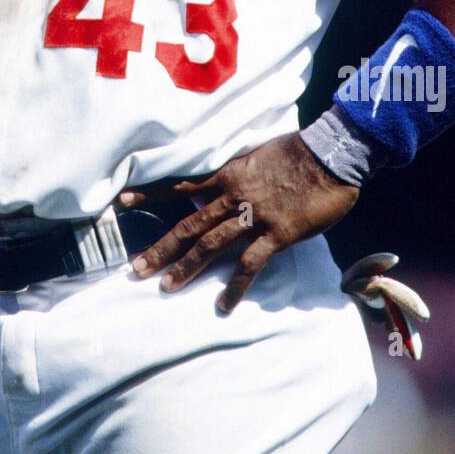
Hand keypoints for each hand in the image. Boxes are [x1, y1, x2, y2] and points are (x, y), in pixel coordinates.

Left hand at [117, 132, 358, 313]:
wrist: (331, 153)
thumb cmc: (301, 149)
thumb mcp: (262, 153)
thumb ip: (243, 170)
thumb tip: (233, 178)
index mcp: (228, 173)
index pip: (181, 184)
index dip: (151, 193)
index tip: (123, 201)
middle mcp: (232, 195)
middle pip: (188, 225)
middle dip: (161, 248)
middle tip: (137, 268)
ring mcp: (252, 216)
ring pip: (210, 245)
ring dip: (187, 268)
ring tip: (166, 287)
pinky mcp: (276, 233)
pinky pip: (249, 264)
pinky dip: (234, 286)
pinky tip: (223, 305)